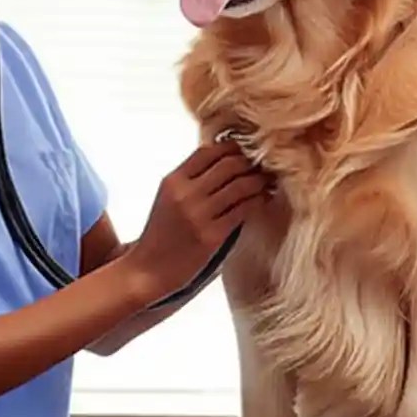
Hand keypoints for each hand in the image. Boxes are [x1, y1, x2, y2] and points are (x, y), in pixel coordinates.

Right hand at [122, 140, 271, 302]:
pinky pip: (243, 210)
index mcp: (173, 181)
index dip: (231, 147)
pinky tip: (263, 199)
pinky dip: (258, 201)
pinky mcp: (212, 236)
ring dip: (259, 180)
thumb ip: (191, 179)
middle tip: (262, 165)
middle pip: (228, 163)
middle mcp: (186, 194)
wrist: (149, 269)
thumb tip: (225, 161)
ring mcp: (199, 215)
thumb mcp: (168, 198)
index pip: (208, 150)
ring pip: (241, 185)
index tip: (244, 151)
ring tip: (267, 181)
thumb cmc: (161, 234)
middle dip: (250, 162)